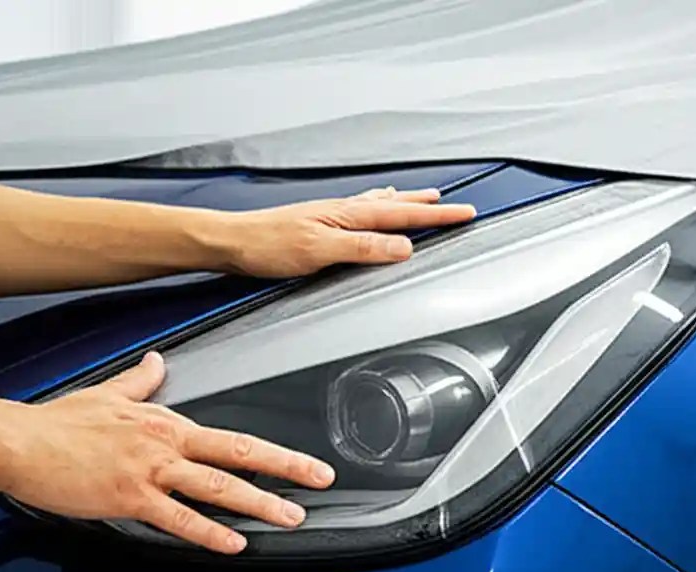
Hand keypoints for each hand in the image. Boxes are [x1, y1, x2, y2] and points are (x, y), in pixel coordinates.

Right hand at [4, 352, 330, 553]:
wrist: (19, 442)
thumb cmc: (59, 422)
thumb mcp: (108, 393)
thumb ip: (141, 380)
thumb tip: (158, 361)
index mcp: (167, 422)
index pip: (236, 437)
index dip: (276, 451)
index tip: (305, 462)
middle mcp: (167, 444)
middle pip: (240, 454)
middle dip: (286, 468)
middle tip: (320, 480)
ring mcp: (151, 471)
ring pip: (217, 487)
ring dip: (258, 503)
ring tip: (290, 516)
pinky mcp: (129, 497)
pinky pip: (178, 518)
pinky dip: (209, 532)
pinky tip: (233, 543)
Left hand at [211, 186, 476, 277]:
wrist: (230, 242)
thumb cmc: (268, 246)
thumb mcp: (321, 251)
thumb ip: (364, 248)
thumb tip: (404, 247)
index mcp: (349, 215)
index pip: (403, 214)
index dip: (436, 215)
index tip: (464, 213)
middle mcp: (343, 210)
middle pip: (396, 204)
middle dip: (428, 205)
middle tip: (455, 204)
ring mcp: (332, 215)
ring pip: (380, 205)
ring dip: (406, 201)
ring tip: (424, 196)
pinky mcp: (321, 224)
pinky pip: (362, 210)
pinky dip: (379, 206)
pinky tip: (373, 206)